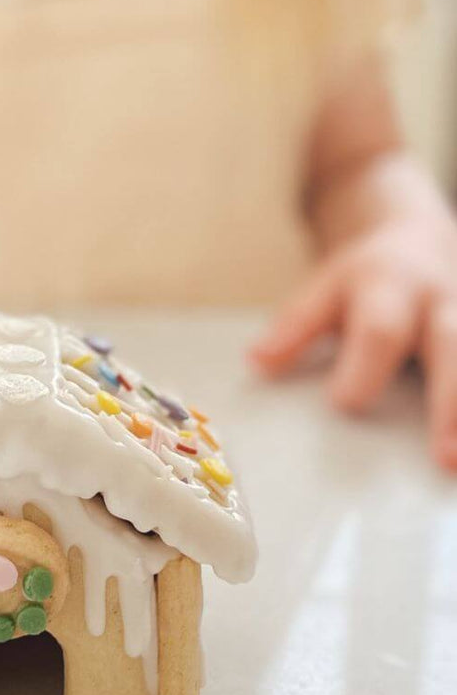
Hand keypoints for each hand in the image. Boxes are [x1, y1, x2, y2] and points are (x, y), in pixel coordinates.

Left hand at [250, 218, 456, 469]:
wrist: (418, 235)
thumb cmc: (363, 278)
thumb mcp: (324, 290)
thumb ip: (296, 327)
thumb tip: (257, 362)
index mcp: (388, 290)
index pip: (378, 330)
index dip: (364, 368)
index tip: (344, 404)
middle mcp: (440, 303)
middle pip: (453, 348)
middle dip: (451, 404)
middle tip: (444, 459)